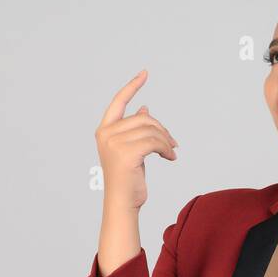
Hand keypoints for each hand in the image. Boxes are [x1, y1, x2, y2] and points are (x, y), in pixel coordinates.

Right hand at [95, 70, 178, 210]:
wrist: (122, 203)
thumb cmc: (127, 178)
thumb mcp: (131, 149)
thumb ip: (135, 129)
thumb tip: (145, 109)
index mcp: (104, 131)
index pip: (118, 102)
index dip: (132, 86)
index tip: (145, 73)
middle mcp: (106, 134)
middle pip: (143, 118)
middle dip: (162, 129)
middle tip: (174, 143)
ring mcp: (114, 143)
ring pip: (151, 130)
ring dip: (167, 141)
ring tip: (172, 152)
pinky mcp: (126, 153)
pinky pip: (155, 142)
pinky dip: (167, 149)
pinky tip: (171, 158)